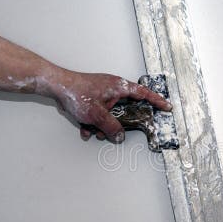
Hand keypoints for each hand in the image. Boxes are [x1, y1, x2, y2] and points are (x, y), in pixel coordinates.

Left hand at [45, 68, 171, 142]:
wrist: (55, 86)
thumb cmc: (76, 93)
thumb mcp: (97, 115)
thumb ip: (111, 127)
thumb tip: (120, 135)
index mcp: (118, 87)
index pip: (143, 93)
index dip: (156, 101)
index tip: (166, 107)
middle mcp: (112, 88)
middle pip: (124, 108)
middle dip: (118, 123)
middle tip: (115, 131)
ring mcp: (101, 93)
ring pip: (109, 113)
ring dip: (102, 125)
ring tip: (93, 131)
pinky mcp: (92, 98)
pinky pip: (98, 113)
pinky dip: (93, 122)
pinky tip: (84, 128)